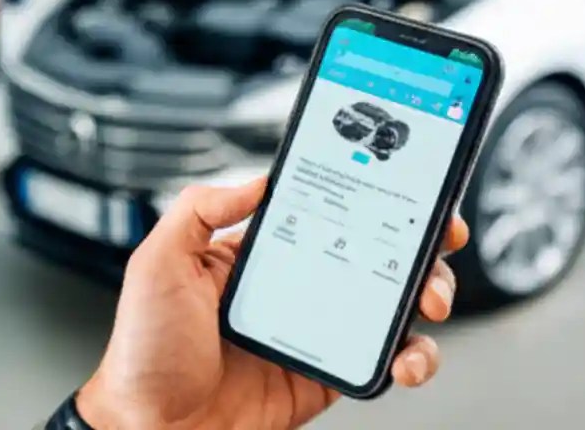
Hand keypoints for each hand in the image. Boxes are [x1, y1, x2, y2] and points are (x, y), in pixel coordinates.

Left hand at [78, 178, 468, 429]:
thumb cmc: (145, 351)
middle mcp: (295, 285)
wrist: (153, 429)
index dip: (372, 197)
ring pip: (392, 303)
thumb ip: (199, 210)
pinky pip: (383, 359)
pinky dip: (412, 356)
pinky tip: (407, 356)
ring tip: (431, 301)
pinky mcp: (328, 374)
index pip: (328, 211)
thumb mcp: (158, 262)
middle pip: (375, 252)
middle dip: (420, 242)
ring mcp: (316, 330)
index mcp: (260, 252)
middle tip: (439, 240)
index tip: (407, 188)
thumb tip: (256, 179)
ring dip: (428, 294)